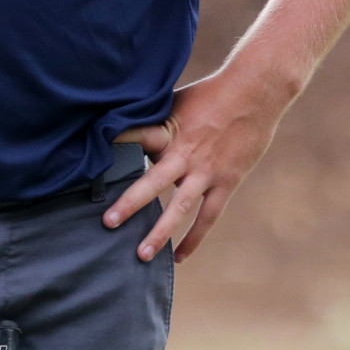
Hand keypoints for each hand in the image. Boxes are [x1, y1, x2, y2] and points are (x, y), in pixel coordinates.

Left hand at [102, 68, 287, 262]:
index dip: (116, 145)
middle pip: (154, 181)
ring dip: (161, 231)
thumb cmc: (212, 93)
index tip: (93, 159)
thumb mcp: (177, 101)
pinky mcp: (226, 181)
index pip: (137, 138)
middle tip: (108, 223)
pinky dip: (194, 238)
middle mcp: (186, 154)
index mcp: (171, 130)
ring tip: (142, 255)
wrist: (256, 93)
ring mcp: (207, 170)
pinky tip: (178, 257)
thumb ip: (155, 121)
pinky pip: (208, 216)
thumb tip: (122, 127)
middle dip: (130, 203)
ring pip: (181, 206)